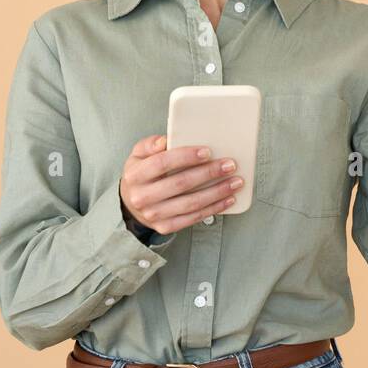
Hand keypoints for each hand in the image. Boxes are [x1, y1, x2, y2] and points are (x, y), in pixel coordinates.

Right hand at [119, 135, 243, 235]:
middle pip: (180, 184)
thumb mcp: (138, 155)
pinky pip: (193, 218)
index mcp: (136, 175)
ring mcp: (154, 215)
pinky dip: (214, 209)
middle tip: (230, 165)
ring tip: (236, 182)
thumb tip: (165, 141)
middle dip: (209, 173)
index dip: (186, 157)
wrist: (131, 203)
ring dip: (217, 192)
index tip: (207, 152)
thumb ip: (150, 144)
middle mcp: (142, 197)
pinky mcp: (165, 227)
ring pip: (191, 203)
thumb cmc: (142, 174)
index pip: (162, 163)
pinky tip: (228, 199)